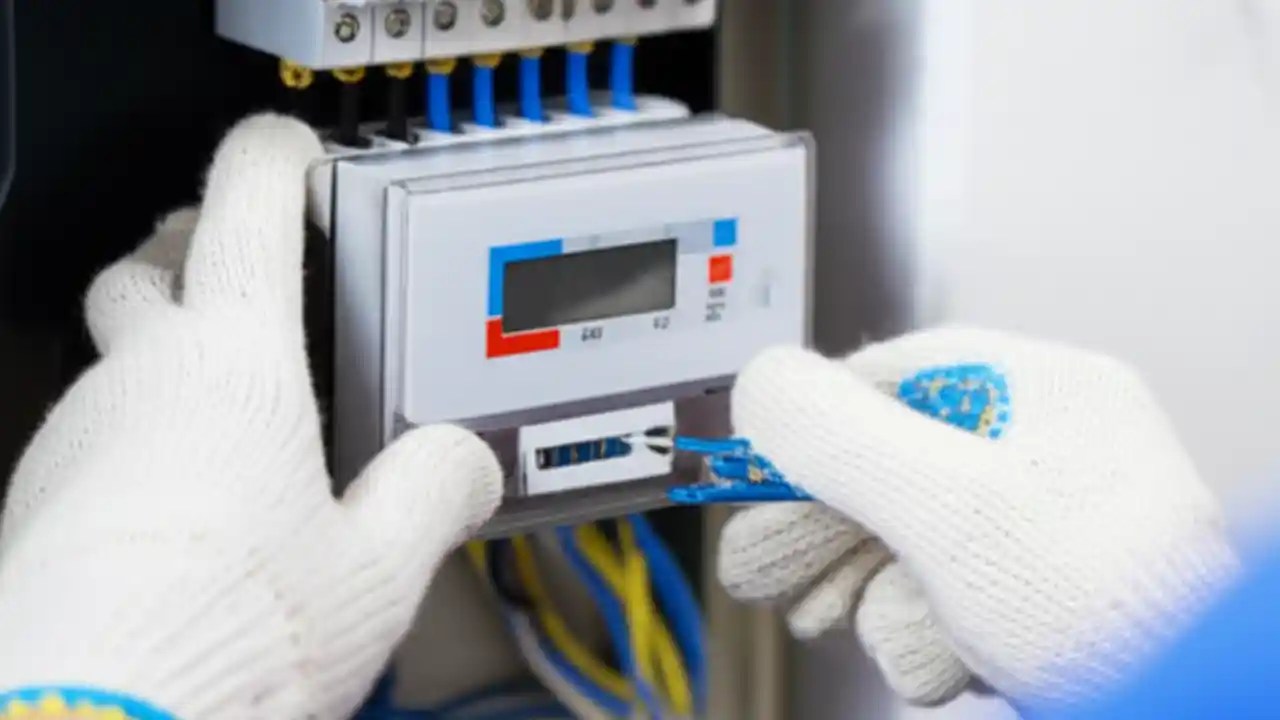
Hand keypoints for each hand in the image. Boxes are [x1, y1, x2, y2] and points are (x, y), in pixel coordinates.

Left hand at [0, 114, 501, 719]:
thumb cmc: (236, 635)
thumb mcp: (377, 567)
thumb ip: (434, 493)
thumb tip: (466, 464)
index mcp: (233, 366)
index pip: (244, 210)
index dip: (271, 160)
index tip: (288, 152)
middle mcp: (140, 383)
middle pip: (148, 266)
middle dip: (191, 249)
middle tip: (242, 272)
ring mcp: (77, 440)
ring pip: (113, 356)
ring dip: (161, 356)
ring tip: (230, 413)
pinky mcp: (42, 505)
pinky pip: (91, 438)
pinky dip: (135, 439)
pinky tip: (184, 504)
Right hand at [718, 328, 1236, 706]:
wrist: (1183, 709)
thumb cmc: (1098, 605)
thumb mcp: (952, 505)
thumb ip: (842, 436)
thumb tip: (760, 379)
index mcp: (1039, 394)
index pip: (891, 380)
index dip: (812, 427)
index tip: (754, 468)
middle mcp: (1037, 454)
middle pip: (887, 470)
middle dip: (822, 529)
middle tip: (759, 566)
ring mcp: (1032, 531)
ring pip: (903, 543)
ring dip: (866, 591)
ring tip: (831, 619)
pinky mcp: (1023, 599)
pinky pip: (940, 595)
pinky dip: (921, 631)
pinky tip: (934, 654)